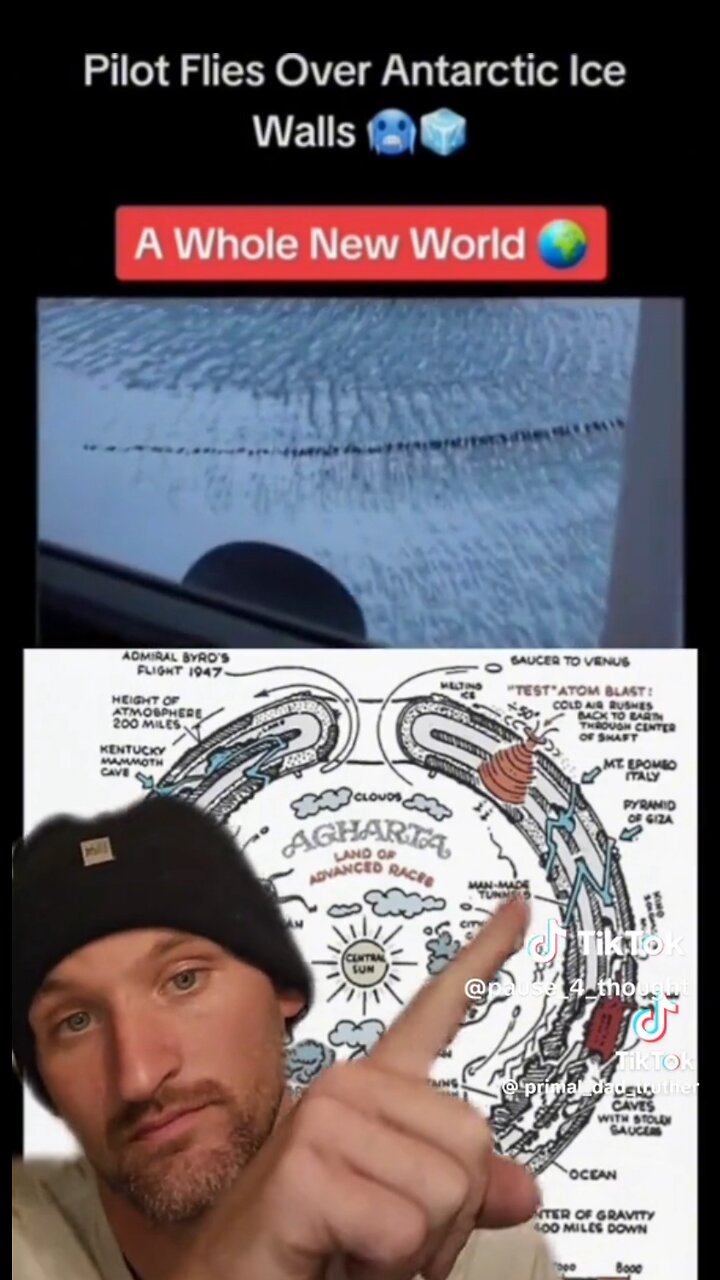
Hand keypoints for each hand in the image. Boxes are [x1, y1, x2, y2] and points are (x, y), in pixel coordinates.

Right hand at [183, 895, 538, 1279]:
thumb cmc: (309, 1251)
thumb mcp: (402, 1222)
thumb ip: (460, 1193)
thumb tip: (524, 1188)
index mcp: (374, 1092)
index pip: (436, 1010)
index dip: (484, 956)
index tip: (519, 906)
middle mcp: (348, 1088)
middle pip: (473, 1141)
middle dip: (447, 1217)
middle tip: (381, 1237)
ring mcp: (322, 1116)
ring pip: (448, 1187)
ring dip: (414, 1249)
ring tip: (354, 1247)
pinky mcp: (303, 1165)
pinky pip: (403, 1226)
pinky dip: (383, 1266)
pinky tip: (334, 1255)